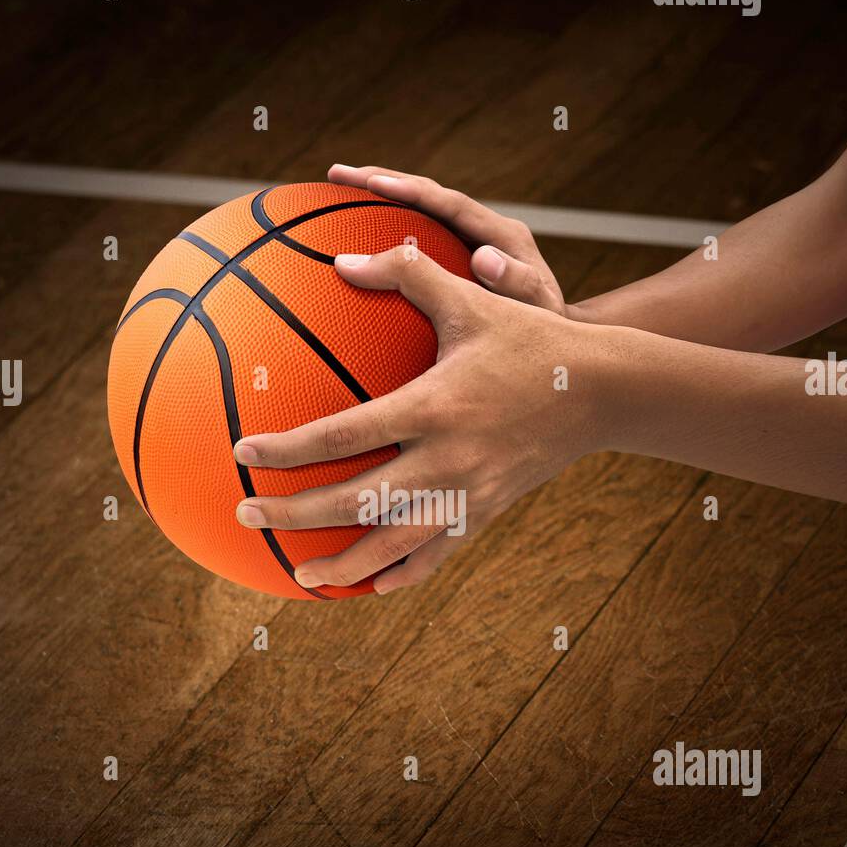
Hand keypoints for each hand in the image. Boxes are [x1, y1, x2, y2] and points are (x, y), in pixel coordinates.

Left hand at [233, 246, 608, 593]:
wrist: (603, 393)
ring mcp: (468, 494)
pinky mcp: (486, 513)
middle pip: (355, 501)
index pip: (343, 435)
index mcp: (433, 407)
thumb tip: (342, 259)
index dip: (288, 448)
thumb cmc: (530, 340)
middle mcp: (447, 460)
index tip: (242, 451)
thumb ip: (406, 273)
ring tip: (299, 575)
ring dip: (342, 565)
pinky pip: (437, 554)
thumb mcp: (470, 301)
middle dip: (295, 514)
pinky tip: (372, 587)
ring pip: (393, 545)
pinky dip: (402, 574)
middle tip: (246, 514)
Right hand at [328, 162, 568, 314]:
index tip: (372, 182)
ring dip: (378, 204)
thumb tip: (484, 258)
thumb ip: (517, 282)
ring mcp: (469, 244)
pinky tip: (353, 251)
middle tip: (335, 175)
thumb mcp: (538, 307)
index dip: (410, 190)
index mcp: (500, 234)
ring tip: (333, 196)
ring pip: (417, 216)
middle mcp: (483, 231)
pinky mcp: (458, 263)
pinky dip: (386, 240)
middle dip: (380, 182)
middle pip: (425, 197)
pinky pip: (417, 246)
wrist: (558, 343)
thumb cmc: (548, 329)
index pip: (447, 202)